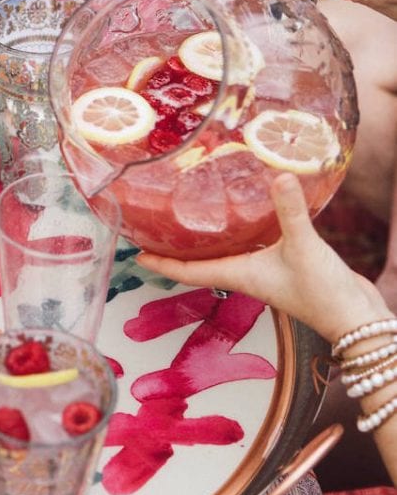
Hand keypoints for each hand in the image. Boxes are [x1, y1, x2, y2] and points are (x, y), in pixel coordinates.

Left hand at [136, 172, 389, 343]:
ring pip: (227, 252)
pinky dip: (243, 232)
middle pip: (202, 260)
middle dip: (179, 247)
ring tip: (191, 215)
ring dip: (209, 239)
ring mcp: (265, 271)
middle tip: (156, 227)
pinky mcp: (286, 264)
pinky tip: (248, 213)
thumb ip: (288, 212)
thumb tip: (279, 175)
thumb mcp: (302, 248)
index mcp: (239, 275)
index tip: (136, 254)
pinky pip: (254, 245)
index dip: (162, 262)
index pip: (189, 270)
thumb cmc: (324, 294)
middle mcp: (246, 274)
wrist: (357, 319)